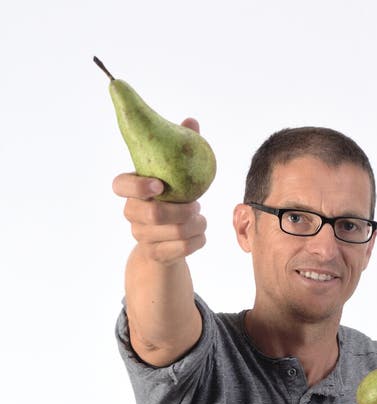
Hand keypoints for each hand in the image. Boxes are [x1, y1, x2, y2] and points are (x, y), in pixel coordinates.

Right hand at [111, 118, 207, 265]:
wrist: (166, 243)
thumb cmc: (172, 201)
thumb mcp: (176, 176)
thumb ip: (180, 149)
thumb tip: (191, 121)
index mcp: (131, 191)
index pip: (120, 185)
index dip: (137, 186)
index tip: (159, 185)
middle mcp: (132, 214)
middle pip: (153, 215)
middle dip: (181, 211)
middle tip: (197, 205)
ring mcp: (142, 236)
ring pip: (174, 233)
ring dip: (196, 225)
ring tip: (201, 218)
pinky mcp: (156, 255)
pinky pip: (183, 249)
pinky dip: (198, 240)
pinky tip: (201, 234)